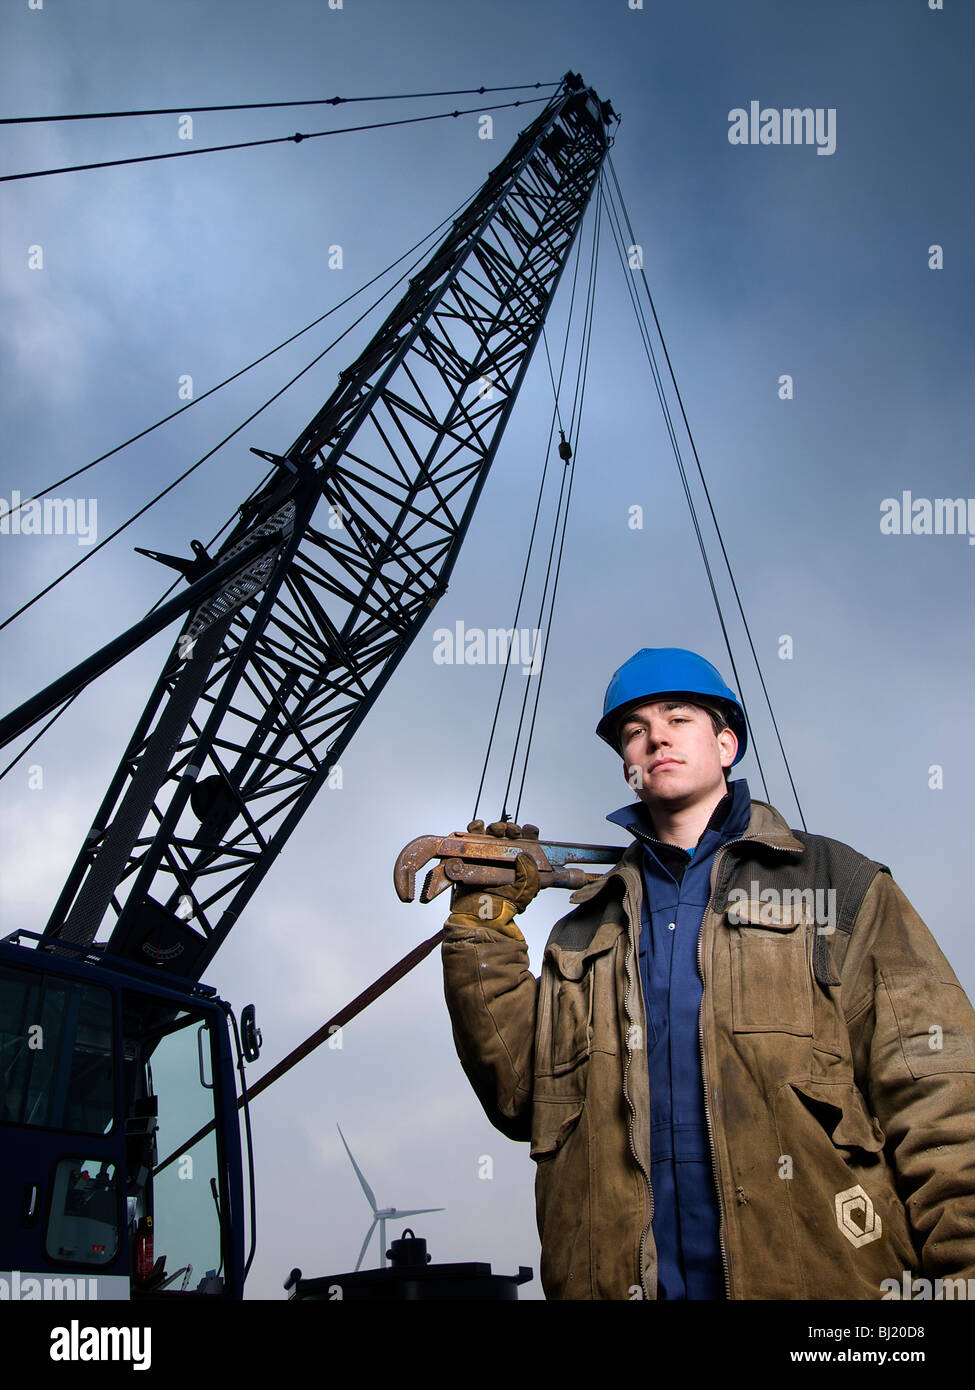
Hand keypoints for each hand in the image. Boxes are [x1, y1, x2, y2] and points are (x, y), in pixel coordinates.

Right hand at [446, 825, 540, 939]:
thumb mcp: (527, 890)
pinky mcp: (471, 855)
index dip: (530, 834)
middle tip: (512, 833)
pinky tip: (479, 827)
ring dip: (495, 827)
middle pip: (510, 835)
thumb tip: (523, 854)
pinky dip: (475, 828)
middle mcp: (506, 859)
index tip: (528, 831)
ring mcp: (488, 856)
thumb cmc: (504, 905)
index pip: (530, 843)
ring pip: (492, 833)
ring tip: (496, 831)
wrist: (480, 914)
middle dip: (511, 829)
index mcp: (523, 865)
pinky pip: (472, 837)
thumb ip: (531, 872)